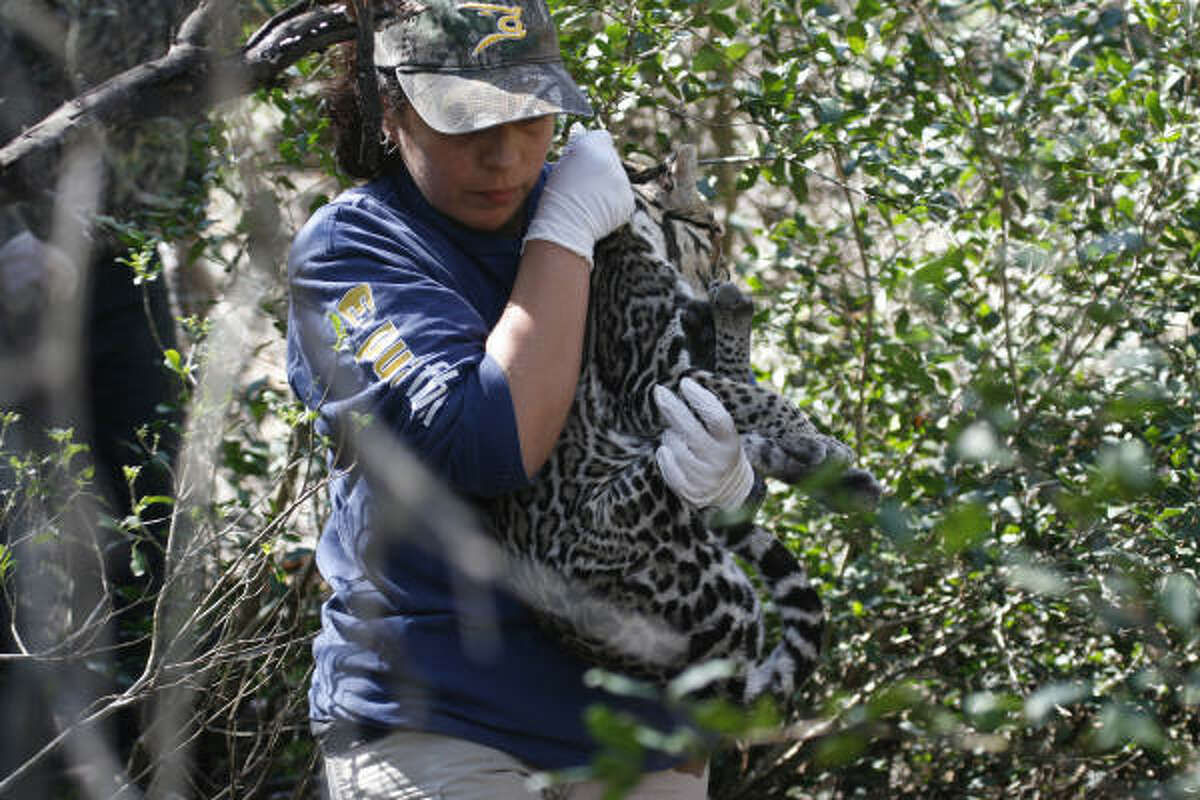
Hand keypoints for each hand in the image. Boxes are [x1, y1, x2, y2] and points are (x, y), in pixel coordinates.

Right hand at [524, 125, 633, 267]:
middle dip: (601, 166)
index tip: (584, 160)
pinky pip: (622, 195)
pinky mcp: (629, 200)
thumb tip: (582, 131)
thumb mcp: (560, 165)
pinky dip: (613, 201)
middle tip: (584, 184)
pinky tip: (597, 209)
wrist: (565, 228)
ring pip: (618, 176)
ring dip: (608, 183)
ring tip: (589, 199)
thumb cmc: (555, 197)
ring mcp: (622, 181)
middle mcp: (610, 160)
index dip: (592, 148)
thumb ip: (577, 147)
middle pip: (611, 157)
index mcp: (589, 146)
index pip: (601, 136)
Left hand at [653, 377, 753, 509]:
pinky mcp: (691, 492)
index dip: (701, 399)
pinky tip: (665, 450)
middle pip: (691, 431)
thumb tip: (681, 386)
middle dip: (673, 408)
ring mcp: (706, 478)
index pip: (717, 418)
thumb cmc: (719, 452)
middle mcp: (720, 462)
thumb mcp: (723, 435)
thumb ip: (707, 415)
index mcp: (731, 443)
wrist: (730, 493)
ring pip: (675, 447)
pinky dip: (664, 457)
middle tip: (659, 391)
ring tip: (677, 437)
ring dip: (670, 436)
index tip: (685, 383)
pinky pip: (669, 469)